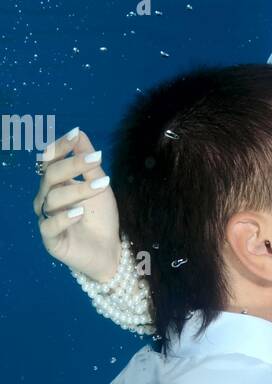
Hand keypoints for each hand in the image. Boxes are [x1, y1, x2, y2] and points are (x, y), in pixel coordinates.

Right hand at [34, 128, 121, 282]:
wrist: (111, 250)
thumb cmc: (101, 217)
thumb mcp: (100, 185)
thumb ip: (89, 163)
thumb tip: (80, 133)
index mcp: (56, 184)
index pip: (50, 161)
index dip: (61, 147)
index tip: (76, 134)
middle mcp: (47, 199)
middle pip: (51, 177)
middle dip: (73, 165)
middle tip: (96, 159)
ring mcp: (47, 219)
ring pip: (53, 199)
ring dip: (78, 190)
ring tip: (101, 185)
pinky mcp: (51, 240)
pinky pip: (49, 226)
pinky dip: (64, 217)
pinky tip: (79, 212)